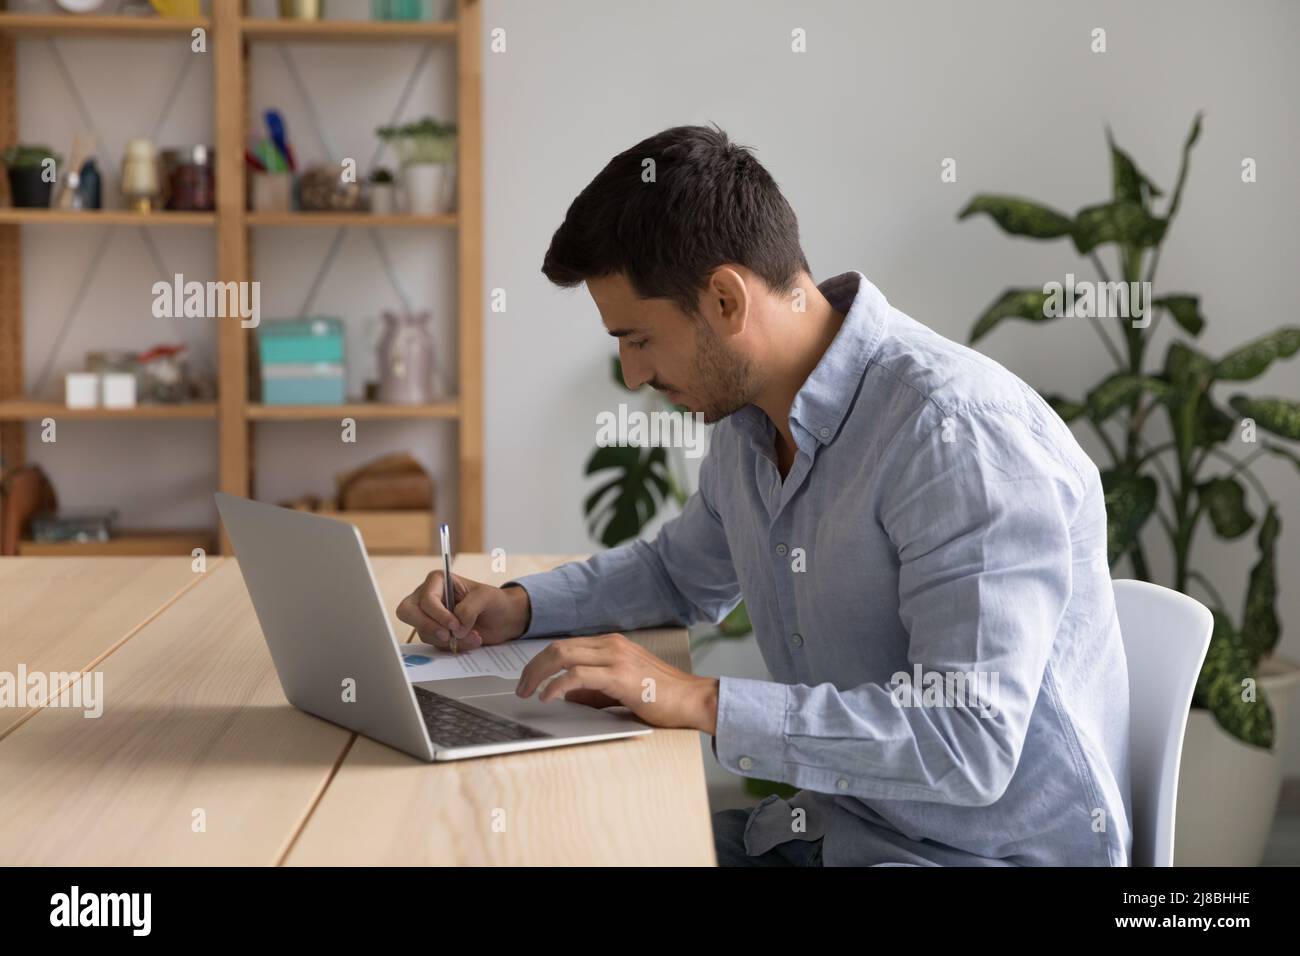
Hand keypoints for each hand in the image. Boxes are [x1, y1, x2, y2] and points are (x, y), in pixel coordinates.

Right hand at [396, 572, 530, 651]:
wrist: (503, 619)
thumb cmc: (495, 601)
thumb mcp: (487, 597)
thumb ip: (470, 608)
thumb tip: (456, 626)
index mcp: (438, 581)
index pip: (426, 599)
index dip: (438, 615)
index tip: (455, 625)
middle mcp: (428, 596)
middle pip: (408, 612)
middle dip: (428, 627)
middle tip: (447, 636)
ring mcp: (429, 616)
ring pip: (423, 631)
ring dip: (448, 639)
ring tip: (473, 637)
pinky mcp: (434, 632)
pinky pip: (432, 643)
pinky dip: (450, 646)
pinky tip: (468, 641)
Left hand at [515, 633, 719, 732]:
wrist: (694, 699)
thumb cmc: (664, 697)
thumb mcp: (622, 689)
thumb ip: (595, 689)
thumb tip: (567, 695)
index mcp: (612, 645)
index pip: (566, 645)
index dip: (542, 661)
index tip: (529, 678)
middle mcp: (612, 645)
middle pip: (558, 646)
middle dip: (533, 666)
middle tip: (521, 687)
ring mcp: (616, 657)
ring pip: (563, 654)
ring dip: (538, 674)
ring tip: (528, 691)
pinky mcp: (620, 676)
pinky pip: (577, 674)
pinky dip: (557, 685)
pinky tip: (548, 696)